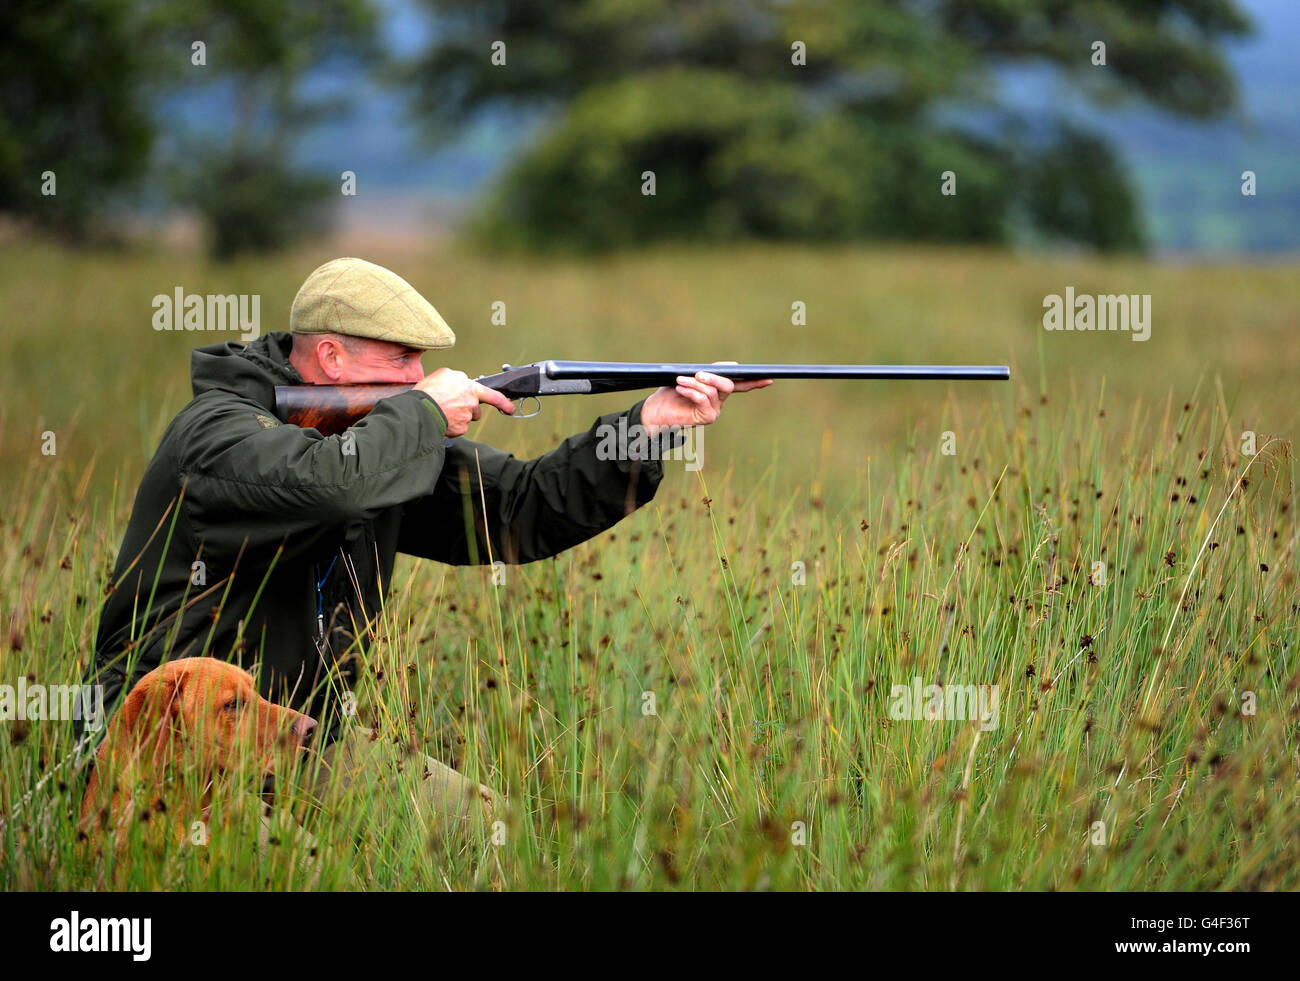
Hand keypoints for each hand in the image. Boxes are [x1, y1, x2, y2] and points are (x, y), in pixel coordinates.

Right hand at [414, 368, 514, 436]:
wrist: (420, 409)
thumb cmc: (427, 392)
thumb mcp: (442, 375)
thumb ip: (456, 379)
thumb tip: (460, 383)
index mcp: (469, 386)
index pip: (492, 395)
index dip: (504, 403)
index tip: (510, 409)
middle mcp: (471, 401)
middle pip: (475, 408)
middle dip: (467, 409)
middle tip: (450, 405)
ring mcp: (467, 416)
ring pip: (466, 418)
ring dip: (458, 417)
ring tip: (442, 411)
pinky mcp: (461, 428)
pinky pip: (459, 428)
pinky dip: (451, 426)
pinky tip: (442, 419)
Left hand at [639, 362, 772, 432]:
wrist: (654, 411)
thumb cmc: (670, 393)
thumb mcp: (691, 376)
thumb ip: (710, 371)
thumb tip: (734, 366)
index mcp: (717, 391)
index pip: (740, 385)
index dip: (754, 381)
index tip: (769, 378)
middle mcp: (719, 402)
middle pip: (729, 385)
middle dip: (714, 377)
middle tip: (698, 374)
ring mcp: (714, 411)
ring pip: (714, 392)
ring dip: (695, 383)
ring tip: (680, 381)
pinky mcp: (706, 418)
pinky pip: (704, 400)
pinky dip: (692, 391)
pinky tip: (681, 388)